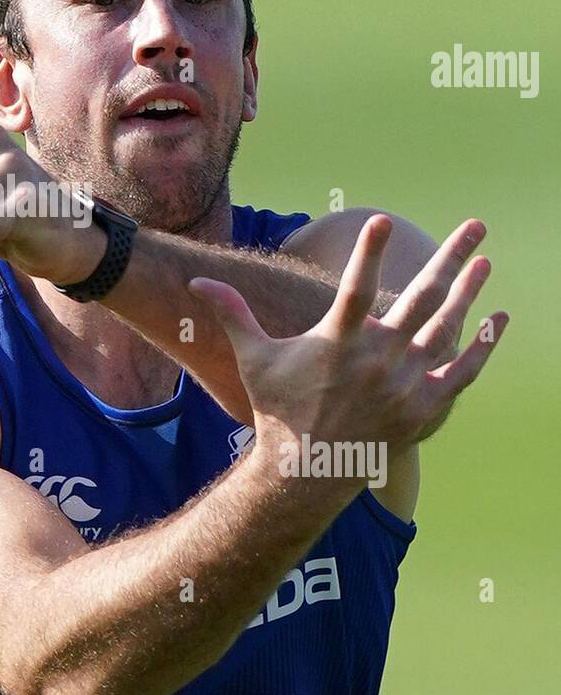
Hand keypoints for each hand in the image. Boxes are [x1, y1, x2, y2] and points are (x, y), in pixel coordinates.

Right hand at [188, 216, 507, 456]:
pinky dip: (482, 346)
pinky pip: (462, 372)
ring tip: (485, 261)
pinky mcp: (425, 409)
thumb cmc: (278, 409)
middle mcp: (377, 361)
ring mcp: (405, 385)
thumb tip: (197, 282)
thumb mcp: (255, 358)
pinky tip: (497, 321)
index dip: (367, 254)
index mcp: (337, 343)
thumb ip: (233, 314)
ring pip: (446, 328)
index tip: (382, 221)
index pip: (355, 289)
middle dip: (451, 259)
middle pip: (422, 298)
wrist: (307, 473)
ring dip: (469, 292)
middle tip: (474, 226)